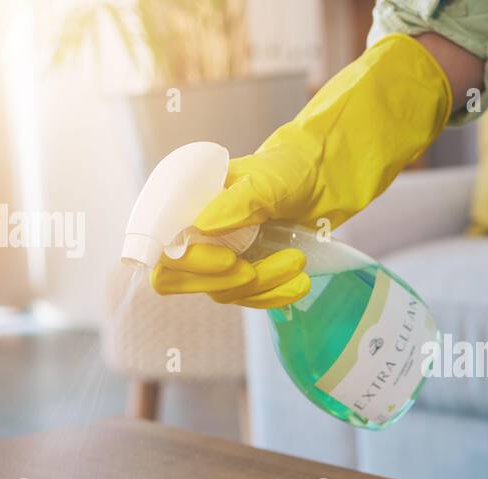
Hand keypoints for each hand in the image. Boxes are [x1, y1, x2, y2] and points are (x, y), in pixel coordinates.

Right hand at [150, 34, 449, 309]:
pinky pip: (250, 299)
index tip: (230, 260)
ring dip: (262, 286)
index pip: (163, 253)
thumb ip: (237, 201)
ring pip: (224, 293)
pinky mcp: (247, 273)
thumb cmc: (289, 169)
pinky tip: (300, 285)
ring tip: (298, 262)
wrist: (324, 179)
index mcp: (186, 208)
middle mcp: (195, 235)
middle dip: (225, 281)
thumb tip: (203, 226)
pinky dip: (275, 296)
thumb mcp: (265, 179)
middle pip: (185, 281)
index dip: (189, 264)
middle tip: (256, 270)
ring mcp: (220, 257)